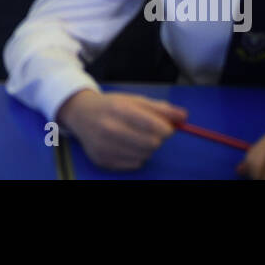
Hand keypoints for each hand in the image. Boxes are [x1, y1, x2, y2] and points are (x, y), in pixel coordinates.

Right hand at [57, 90, 186, 170]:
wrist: (80, 114)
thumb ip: (161, 108)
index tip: (166, 126)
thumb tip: (184, 116)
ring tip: (137, 137)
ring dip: (147, 147)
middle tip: (150, 131)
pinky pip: (134, 164)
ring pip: (145, 155)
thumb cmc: (111, 105)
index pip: (155, 126)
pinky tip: (127, 145)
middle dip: (158, 138)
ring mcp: (105, 147)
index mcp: (119, 109)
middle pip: (153, 143)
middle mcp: (110, 129)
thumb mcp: (135, 100)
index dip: (167, 128)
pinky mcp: (103, 161)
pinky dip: (137, 156)